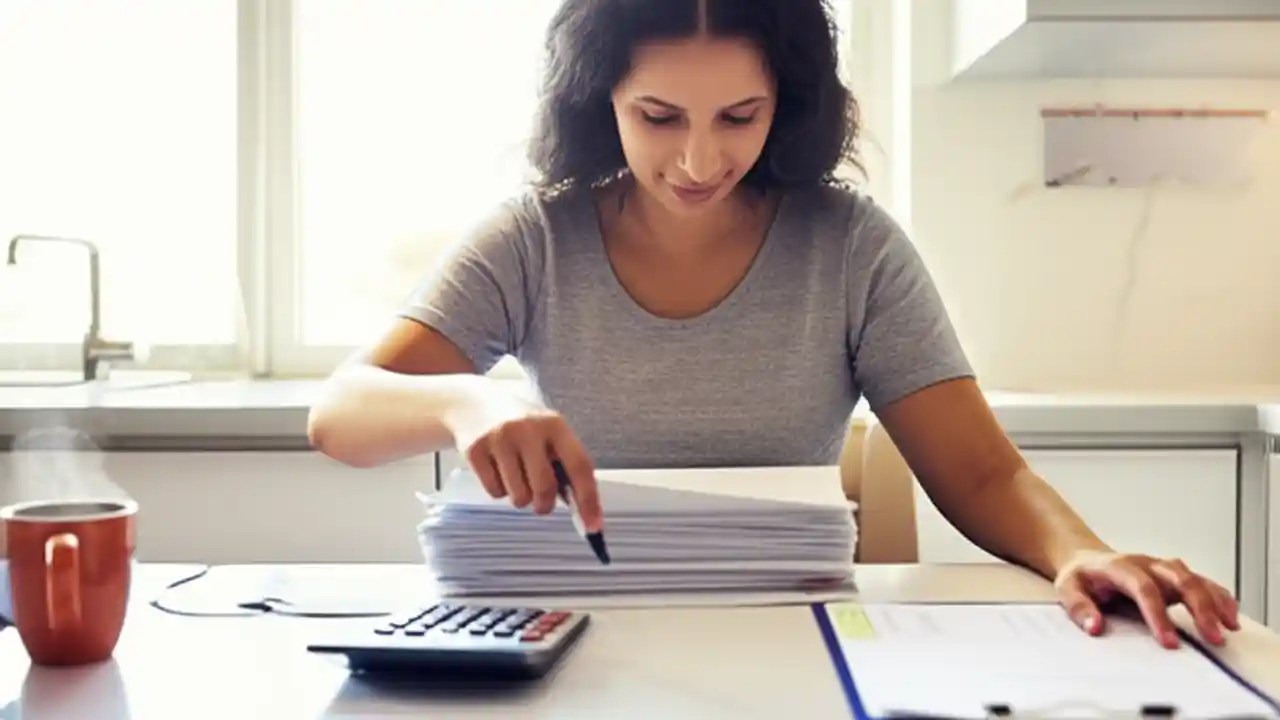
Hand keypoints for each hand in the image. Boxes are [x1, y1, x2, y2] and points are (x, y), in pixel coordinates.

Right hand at [445, 391, 602, 530]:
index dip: (589, 499)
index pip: (579, 466)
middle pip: (545, 488)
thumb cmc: (522, 426)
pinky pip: (494, 493)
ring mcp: (499, 438)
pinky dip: (499, 490)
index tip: (593, 526)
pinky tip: (497, 469)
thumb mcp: (548, 433)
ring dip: (520, 497)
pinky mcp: (475, 450)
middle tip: (541, 502)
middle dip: (545, 504)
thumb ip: (565, 464)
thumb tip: (583, 510)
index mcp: (555, 425)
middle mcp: (528, 429)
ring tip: (515, 476)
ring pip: (519, 496)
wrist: (474, 403)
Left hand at [1054, 550, 1239, 648]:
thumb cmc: (1080, 577)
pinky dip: (1219, 596)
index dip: (1158, 614)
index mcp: (1119, 566)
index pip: (1143, 587)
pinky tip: (1230, 616)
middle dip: (1199, 607)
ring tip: (1228, 628)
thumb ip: (1078, 607)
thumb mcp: (1067, 588)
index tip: (1169, 642)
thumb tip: (1094, 626)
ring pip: (1195, 578)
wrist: (1086, 560)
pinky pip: (1202, 581)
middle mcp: (1146, 563)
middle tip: (1211, 637)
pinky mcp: (1173, 575)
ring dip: (1214, 602)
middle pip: (1179, 578)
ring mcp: (1162, 567)